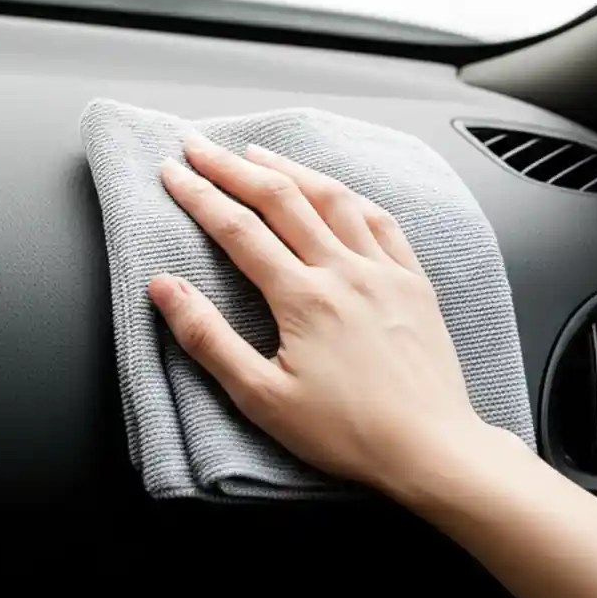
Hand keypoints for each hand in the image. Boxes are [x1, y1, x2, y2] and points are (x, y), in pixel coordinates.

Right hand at [148, 133, 508, 491]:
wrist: (432, 450)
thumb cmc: (347, 433)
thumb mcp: (261, 399)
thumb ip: (208, 338)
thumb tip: (164, 287)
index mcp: (303, 298)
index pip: (237, 229)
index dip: (199, 195)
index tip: (172, 172)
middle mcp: (344, 272)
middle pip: (281, 199)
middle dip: (232, 167)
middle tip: (199, 147)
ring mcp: (385, 272)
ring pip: (332, 198)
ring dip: (290, 169)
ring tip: (258, 152)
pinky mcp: (414, 283)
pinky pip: (380, 220)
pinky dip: (349, 195)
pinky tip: (334, 189)